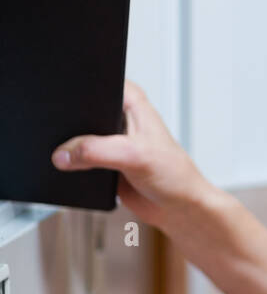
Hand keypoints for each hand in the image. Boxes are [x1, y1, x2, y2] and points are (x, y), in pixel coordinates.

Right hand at [50, 79, 216, 231]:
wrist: (177, 207)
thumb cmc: (173, 174)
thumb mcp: (134, 156)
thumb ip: (96, 150)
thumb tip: (63, 153)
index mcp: (131, 101)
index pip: (95, 86)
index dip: (78, 97)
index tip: (69, 113)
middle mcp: (118, 116)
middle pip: (80, 113)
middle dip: (72, 128)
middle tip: (74, 143)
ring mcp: (109, 139)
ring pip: (76, 138)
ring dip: (71, 150)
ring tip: (77, 161)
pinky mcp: (101, 161)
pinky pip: (76, 160)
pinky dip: (72, 166)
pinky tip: (75, 173)